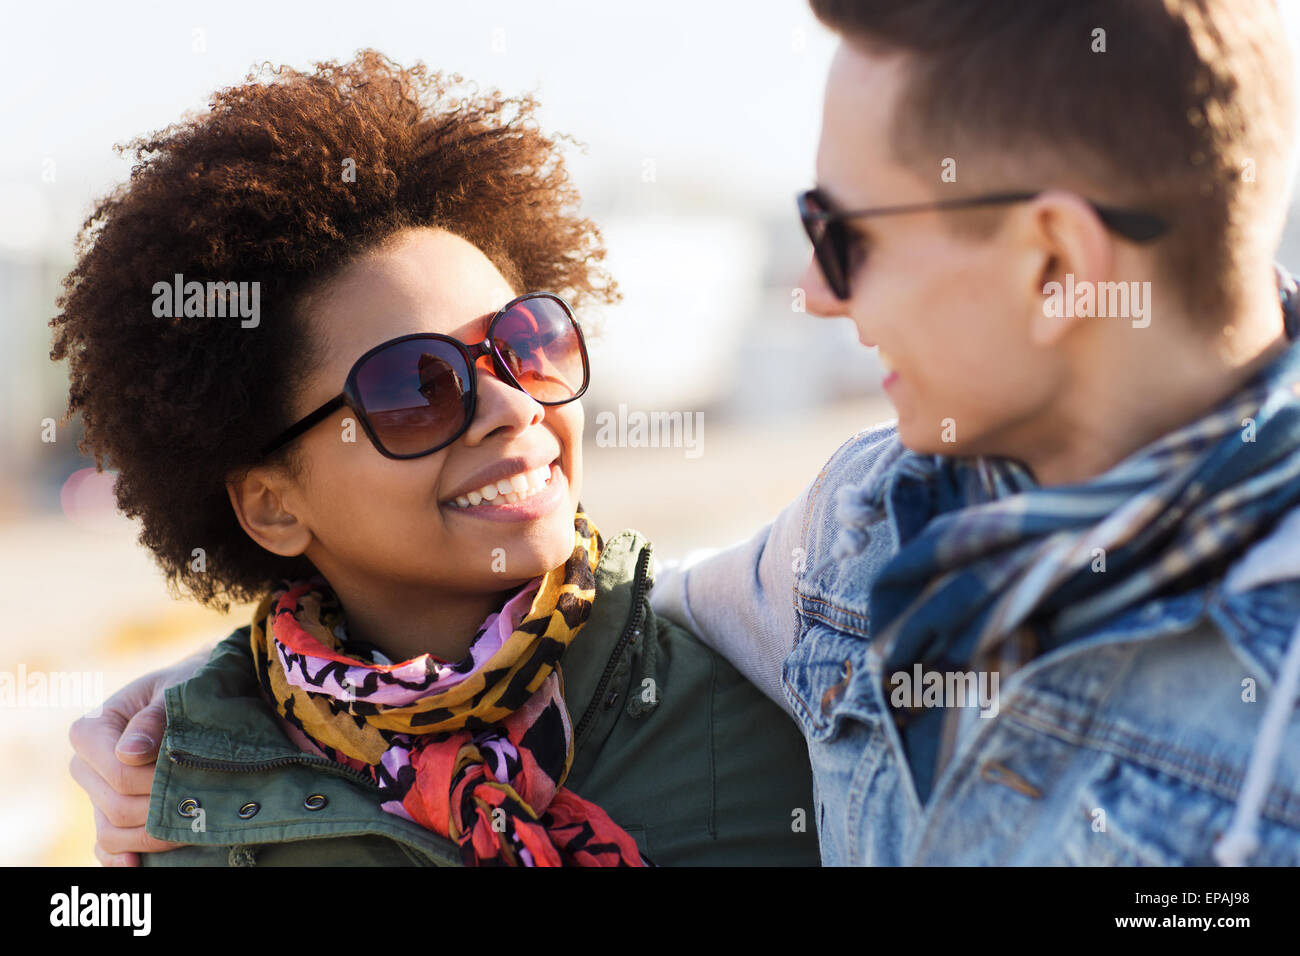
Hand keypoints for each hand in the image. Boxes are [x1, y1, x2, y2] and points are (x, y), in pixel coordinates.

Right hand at [68, 643, 213, 865]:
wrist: (193, 694)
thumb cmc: (185, 686)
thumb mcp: (175, 689)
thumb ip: (155, 717)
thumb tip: (130, 753)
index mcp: (90, 730)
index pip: (119, 775)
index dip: (155, 782)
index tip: (191, 775)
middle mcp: (84, 765)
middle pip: (118, 807)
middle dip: (161, 809)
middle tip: (204, 801)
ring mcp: (95, 792)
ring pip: (112, 832)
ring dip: (152, 835)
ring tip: (192, 826)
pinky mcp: (108, 811)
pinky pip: (106, 845)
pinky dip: (122, 857)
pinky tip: (139, 863)